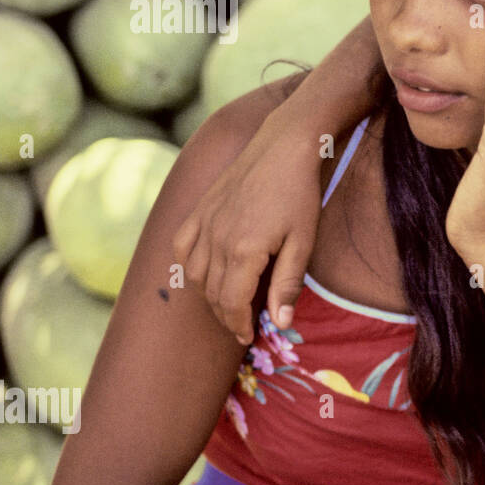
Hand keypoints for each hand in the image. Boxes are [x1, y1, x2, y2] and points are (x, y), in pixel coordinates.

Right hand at [172, 106, 320, 343]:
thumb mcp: (303, 241)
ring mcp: (203, 223)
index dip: (239, 326)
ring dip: (209, 294)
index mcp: (243, 251)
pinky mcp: (198, 210)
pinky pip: (181, 246)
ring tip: (229, 302)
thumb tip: (281, 323)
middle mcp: (216, 239)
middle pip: (212, 293)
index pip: (232, 303)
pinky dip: (188, 264)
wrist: (282, 146)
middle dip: (226, 316)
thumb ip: (287, 284)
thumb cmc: (299, 193)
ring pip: (193, 274)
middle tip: (242, 327)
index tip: (248, 338)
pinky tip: (203, 271)